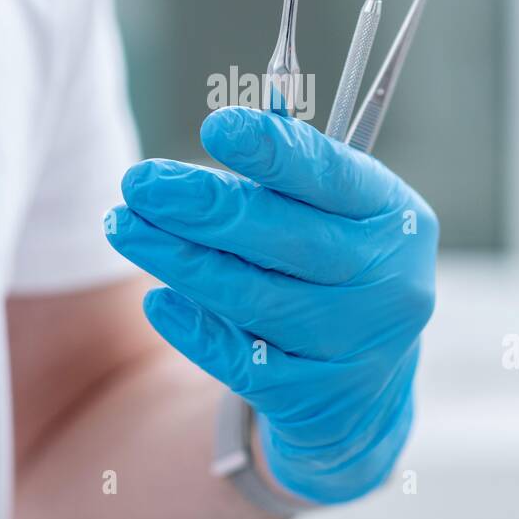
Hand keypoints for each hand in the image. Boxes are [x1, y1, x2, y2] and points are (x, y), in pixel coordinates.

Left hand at [104, 106, 437, 503]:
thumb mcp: (337, 215)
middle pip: (282, 236)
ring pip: (252, 297)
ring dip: (177, 259)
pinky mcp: (319, 398)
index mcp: (394, 215)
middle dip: (202, 205)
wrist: (363, 392)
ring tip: (123, 226)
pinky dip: (195, 328)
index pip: (332, 175)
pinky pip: (243, 361)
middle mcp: (388, 280)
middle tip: (138, 183)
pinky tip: (156, 300)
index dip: (274, 150)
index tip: (216, 126)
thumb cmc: (335, 269)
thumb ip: (289, 172)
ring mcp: (356, 343)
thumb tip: (228, 120)